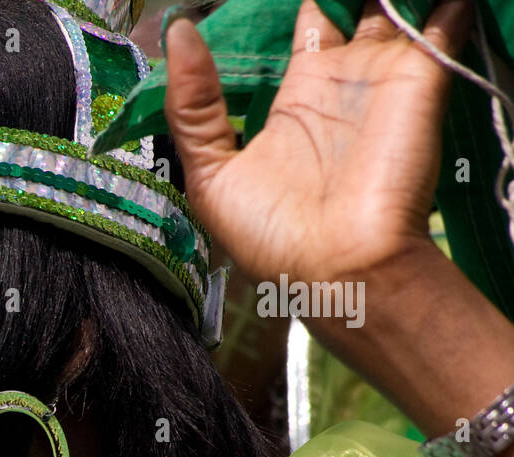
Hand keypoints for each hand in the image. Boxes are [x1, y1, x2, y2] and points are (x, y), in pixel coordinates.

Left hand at [163, 0, 473, 296]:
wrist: (337, 268)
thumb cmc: (271, 236)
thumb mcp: (210, 173)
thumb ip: (192, 105)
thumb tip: (177, 33)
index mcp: (298, 99)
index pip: (307, 26)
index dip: (300, 4)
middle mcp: (343, 80)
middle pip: (352, 7)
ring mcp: (382, 75)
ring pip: (389, 6)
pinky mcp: (419, 75)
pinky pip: (440, 17)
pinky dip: (433, 1)